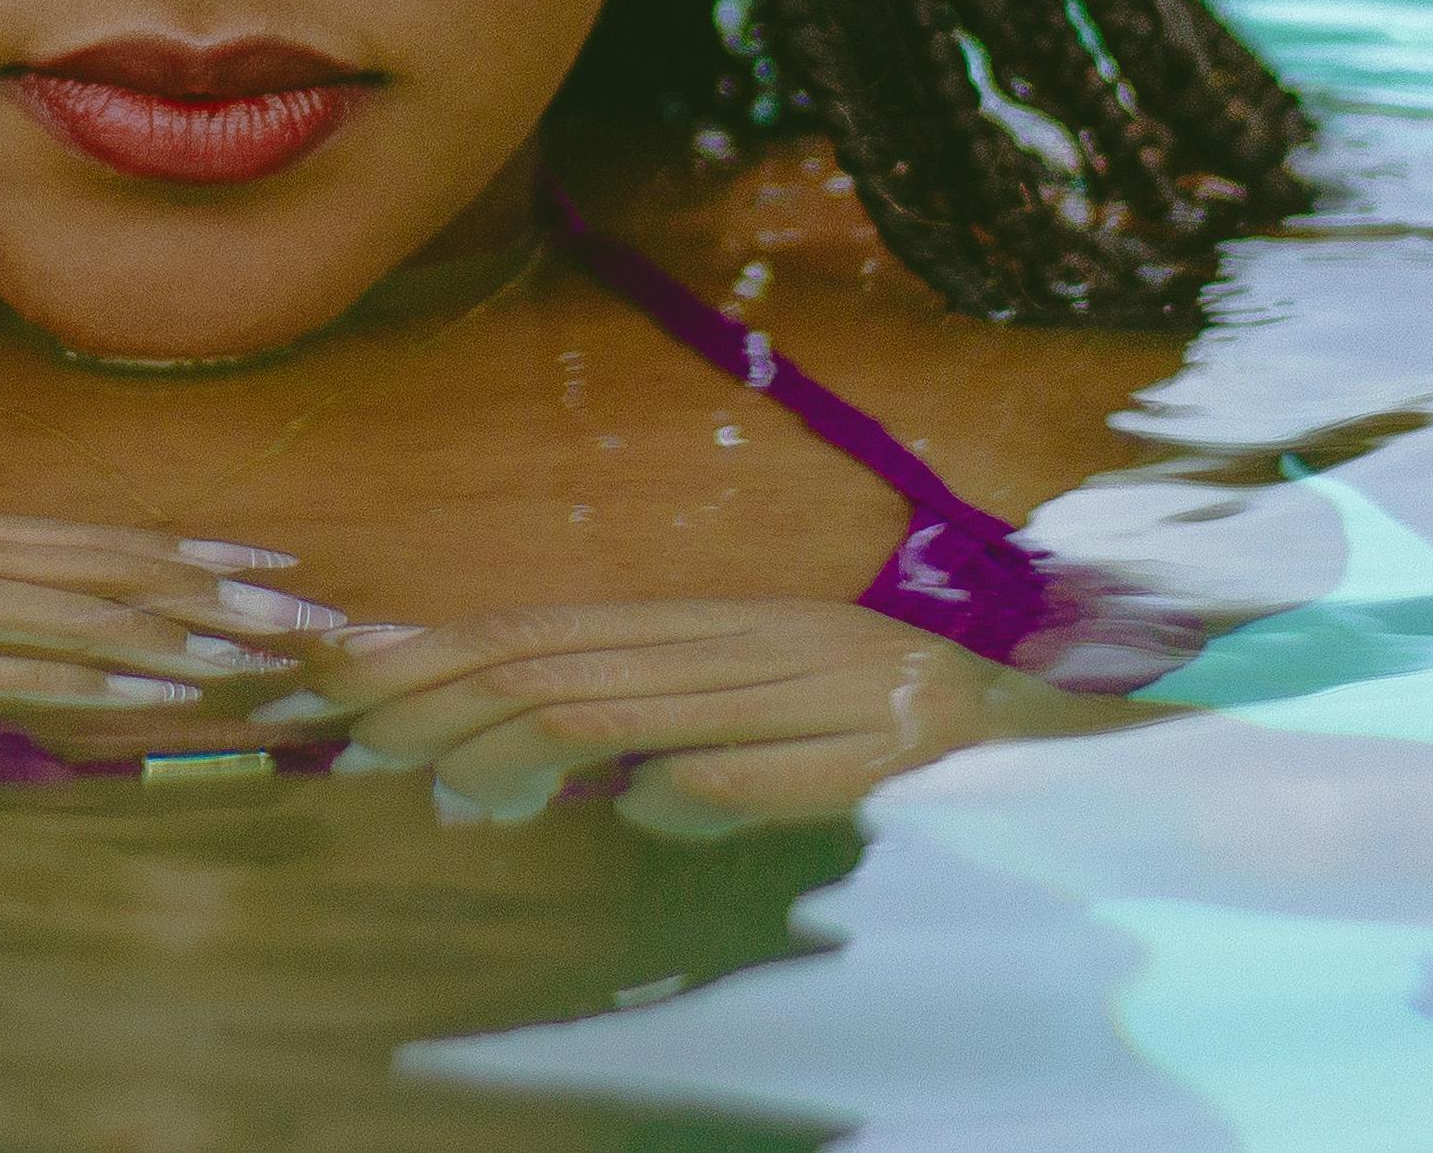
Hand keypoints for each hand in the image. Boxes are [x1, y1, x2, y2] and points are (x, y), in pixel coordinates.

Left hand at [284, 597, 1159, 840]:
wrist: (1088, 732)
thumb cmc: (923, 741)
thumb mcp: (785, 730)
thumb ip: (693, 743)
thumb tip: (602, 789)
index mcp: (733, 627)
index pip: (559, 631)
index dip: (446, 651)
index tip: (345, 675)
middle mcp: (763, 638)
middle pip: (574, 658)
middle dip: (451, 694)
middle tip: (356, 731)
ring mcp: (823, 684)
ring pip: (644, 701)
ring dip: (532, 742)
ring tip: (451, 784)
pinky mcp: (887, 740)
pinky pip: (769, 760)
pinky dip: (695, 784)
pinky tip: (638, 804)